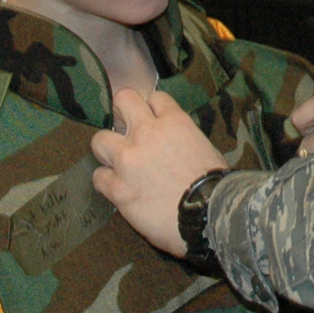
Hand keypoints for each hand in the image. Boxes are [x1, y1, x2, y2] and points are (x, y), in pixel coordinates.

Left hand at [92, 89, 227, 255]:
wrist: (208, 214)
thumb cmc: (215, 184)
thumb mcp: (204, 148)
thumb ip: (182, 138)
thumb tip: (174, 144)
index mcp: (175, 122)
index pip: (155, 97)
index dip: (153, 109)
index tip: (153, 121)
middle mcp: (147, 134)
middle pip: (122, 100)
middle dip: (122, 113)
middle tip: (125, 130)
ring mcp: (128, 160)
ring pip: (99, 139)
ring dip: (107, 150)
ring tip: (117, 162)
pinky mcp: (118, 188)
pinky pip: (98, 177)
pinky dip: (106, 182)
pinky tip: (118, 188)